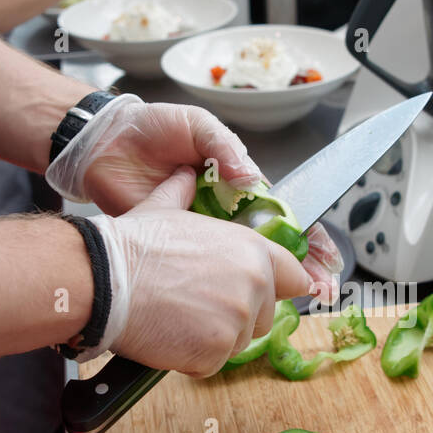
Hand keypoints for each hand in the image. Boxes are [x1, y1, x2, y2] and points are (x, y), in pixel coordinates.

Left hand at [47, 94, 343, 299]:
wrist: (104, 145)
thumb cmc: (153, 128)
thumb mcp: (195, 125)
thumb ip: (224, 147)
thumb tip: (251, 178)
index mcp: (239, 183)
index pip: (285, 213)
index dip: (311, 238)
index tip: (328, 260)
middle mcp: (227, 213)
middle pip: (274, 247)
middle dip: (304, 270)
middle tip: (322, 291)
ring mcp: (204, 234)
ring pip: (245, 267)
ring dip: (272, 288)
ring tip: (297, 302)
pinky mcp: (178, 248)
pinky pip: (206, 272)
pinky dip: (225, 292)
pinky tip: (242, 307)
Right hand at [87, 166, 311, 375]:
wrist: (104, 280)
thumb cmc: (133, 245)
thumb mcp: (165, 208)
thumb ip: (184, 194)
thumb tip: (185, 175)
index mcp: (252, 250)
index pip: (294, 277)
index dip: (284, 288)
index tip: (278, 297)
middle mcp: (254, 285)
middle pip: (264, 317)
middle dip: (237, 317)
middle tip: (196, 306)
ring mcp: (238, 322)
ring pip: (237, 342)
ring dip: (212, 339)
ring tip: (177, 319)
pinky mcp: (216, 352)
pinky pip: (211, 363)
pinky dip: (191, 359)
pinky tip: (168, 337)